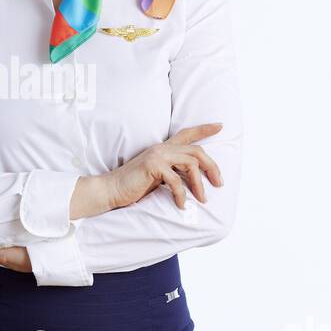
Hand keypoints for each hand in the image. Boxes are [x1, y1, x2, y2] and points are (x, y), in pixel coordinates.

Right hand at [102, 122, 223, 209]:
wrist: (110, 189)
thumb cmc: (133, 186)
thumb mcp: (157, 177)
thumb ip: (173, 173)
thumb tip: (195, 182)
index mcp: (163, 149)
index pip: (187, 134)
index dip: (204, 129)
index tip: (220, 126)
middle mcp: (162, 148)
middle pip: (197, 150)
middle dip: (212, 167)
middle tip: (219, 183)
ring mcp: (158, 155)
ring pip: (191, 164)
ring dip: (199, 184)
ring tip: (202, 199)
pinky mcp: (153, 166)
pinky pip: (177, 180)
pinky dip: (182, 195)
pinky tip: (182, 205)